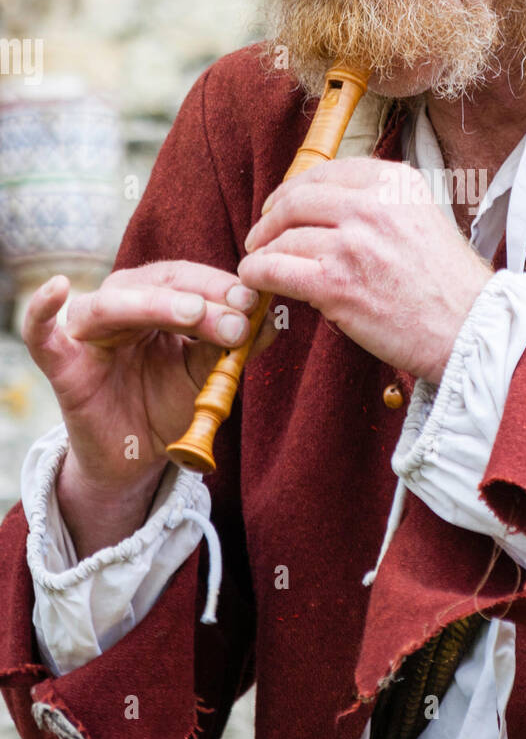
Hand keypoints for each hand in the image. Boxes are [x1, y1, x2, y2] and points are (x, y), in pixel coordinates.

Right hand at [23, 262, 273, 492]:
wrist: (135, 460)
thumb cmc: (167, 406)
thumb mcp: (206, 376)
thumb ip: (232, 348)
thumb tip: (271, 320)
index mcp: (156, 300)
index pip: (188, 278)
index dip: (221, 286)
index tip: (257, 302)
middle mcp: (120, 305)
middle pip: (158, 285)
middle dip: (203, 299)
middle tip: (239, 319)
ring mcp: (88, 332)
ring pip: (115, 303)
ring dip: (158, 304)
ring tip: (197, 313)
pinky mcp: (61, 363)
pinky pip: (42, 333)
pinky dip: (42, 310)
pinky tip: (57, 289)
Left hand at [238, 157, 493, 383]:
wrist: (470, 330)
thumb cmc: (448, 285)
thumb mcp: (423, 219)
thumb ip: (380, 205)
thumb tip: (328, 207)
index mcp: (395, 183)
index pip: (327, 172)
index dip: (295, 189)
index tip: (283, 204)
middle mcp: (373, 204)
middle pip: (297, 199)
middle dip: (271, 218)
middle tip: (261, 235)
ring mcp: (352, 243)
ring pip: (283, 237)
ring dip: (264, 251)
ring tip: (261, 264)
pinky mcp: (335, 283)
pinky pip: (275, 270)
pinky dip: (258, 274)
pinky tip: (256, 281)